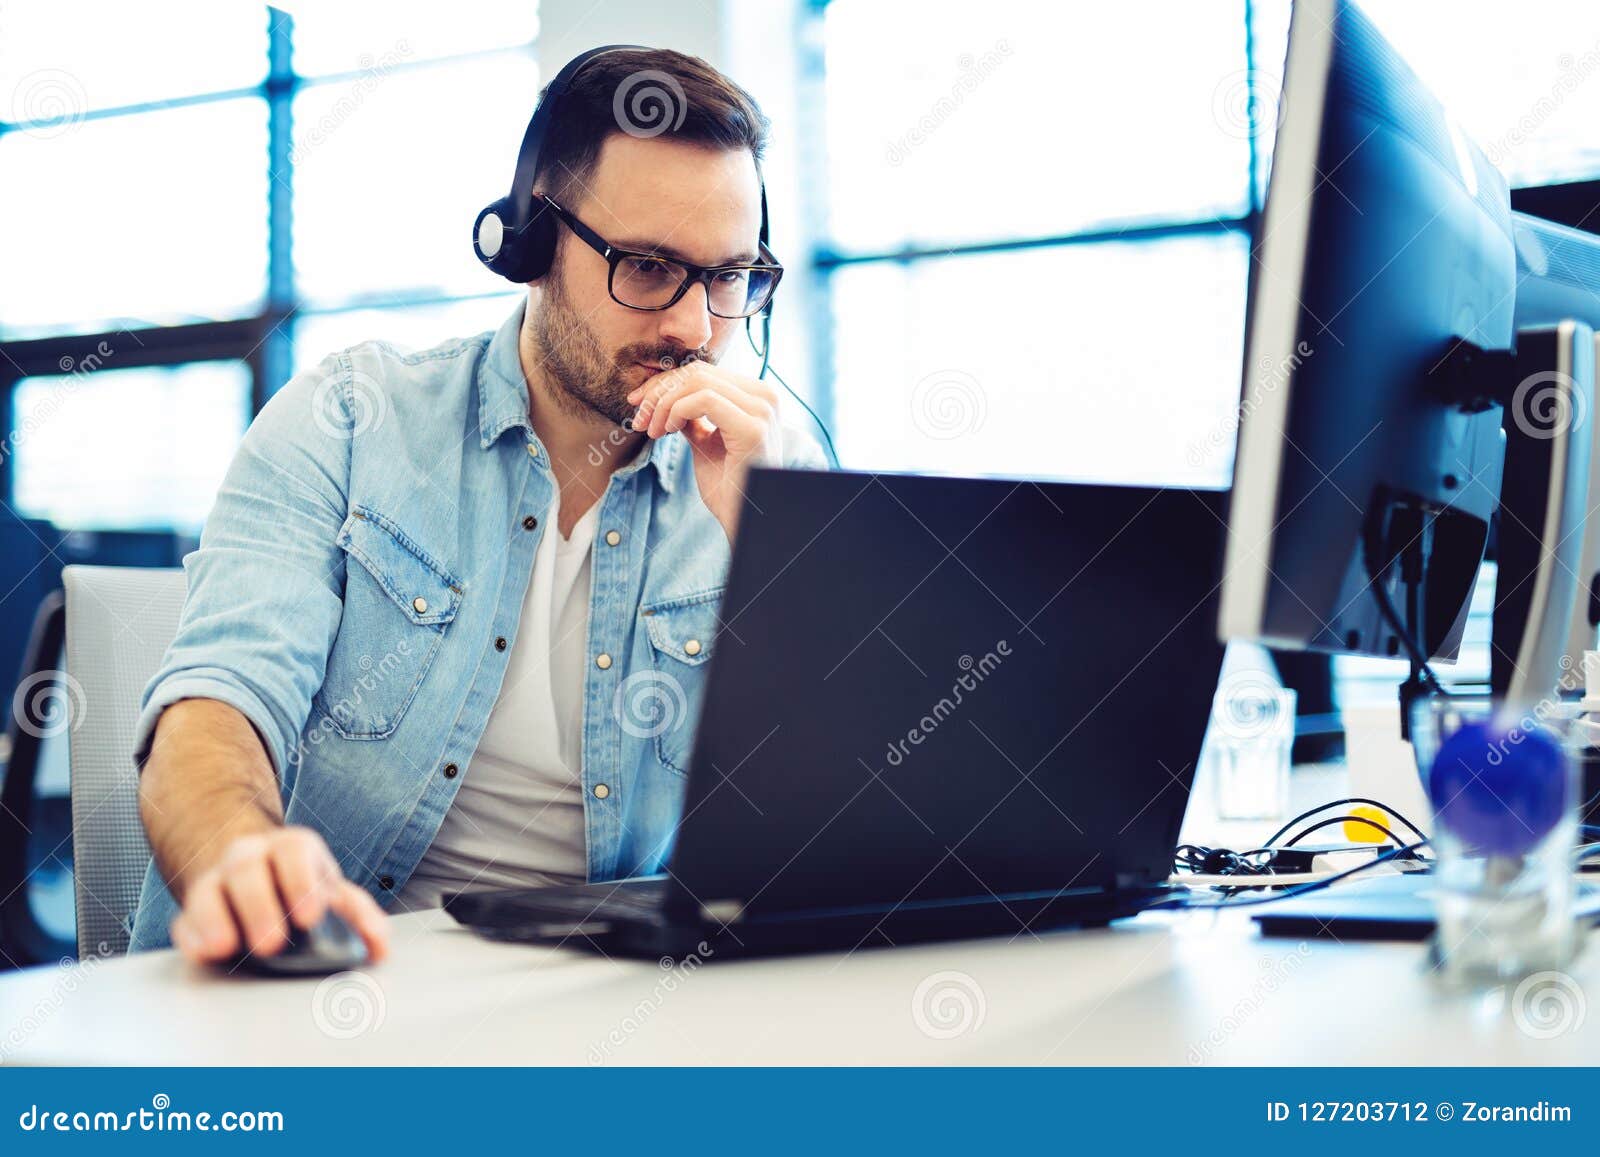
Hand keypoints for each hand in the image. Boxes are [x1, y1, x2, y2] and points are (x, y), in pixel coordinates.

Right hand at [168, 825, 389, 965]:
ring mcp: (216, 882)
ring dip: (217, 919)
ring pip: (208, 890)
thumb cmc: (304, 891)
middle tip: (272, 943)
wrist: (259, 879)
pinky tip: (202, 952)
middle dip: (259, 906)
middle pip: (247, 869)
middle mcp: (250, 858)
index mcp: (292, 849)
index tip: (311, 915)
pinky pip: (184, 919)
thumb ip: (360, 917)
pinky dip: (191, 935)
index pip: (295, 852)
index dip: (301, 881)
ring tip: (226, 946)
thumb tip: (379, 947)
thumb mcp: (335, 895)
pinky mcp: (192, 913)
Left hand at [627, 362, 781, 542]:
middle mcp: (766, 397)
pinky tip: (669, 431)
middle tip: (640, 418)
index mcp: (757, 397)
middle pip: (698, 372)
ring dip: (665, 403)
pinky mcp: (753, 426)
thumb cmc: (728, 487)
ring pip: (698, 381)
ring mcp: (763, 409)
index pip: (703, 372)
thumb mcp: (705, 443)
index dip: (666, 384)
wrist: (743, 519)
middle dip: (660, 391)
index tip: (639, 405)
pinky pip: (705, 400)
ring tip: (653, 430)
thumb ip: (693, 417)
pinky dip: (678, 411)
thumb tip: (667, 398)